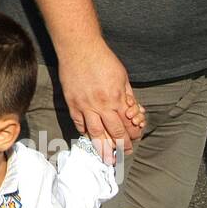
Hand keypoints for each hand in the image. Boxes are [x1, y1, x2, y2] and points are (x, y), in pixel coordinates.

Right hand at [57, 41, 142, 164]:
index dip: (132, 136)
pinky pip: (79, 123)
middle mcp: (101, 105)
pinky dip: (85, 132)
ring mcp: (85, 105)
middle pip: (113, 132)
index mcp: (117, 98)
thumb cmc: (103, 59)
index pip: (127, 124)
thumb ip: (127, 95)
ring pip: (96, 133)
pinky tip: (89, 138)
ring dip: (103, 147)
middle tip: (123, 155)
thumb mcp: (122, 76)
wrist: (79, 48)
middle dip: (121, 146)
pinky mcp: (72, 103)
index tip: (134, 142)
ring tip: (106, 158)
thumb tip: (132, 110)